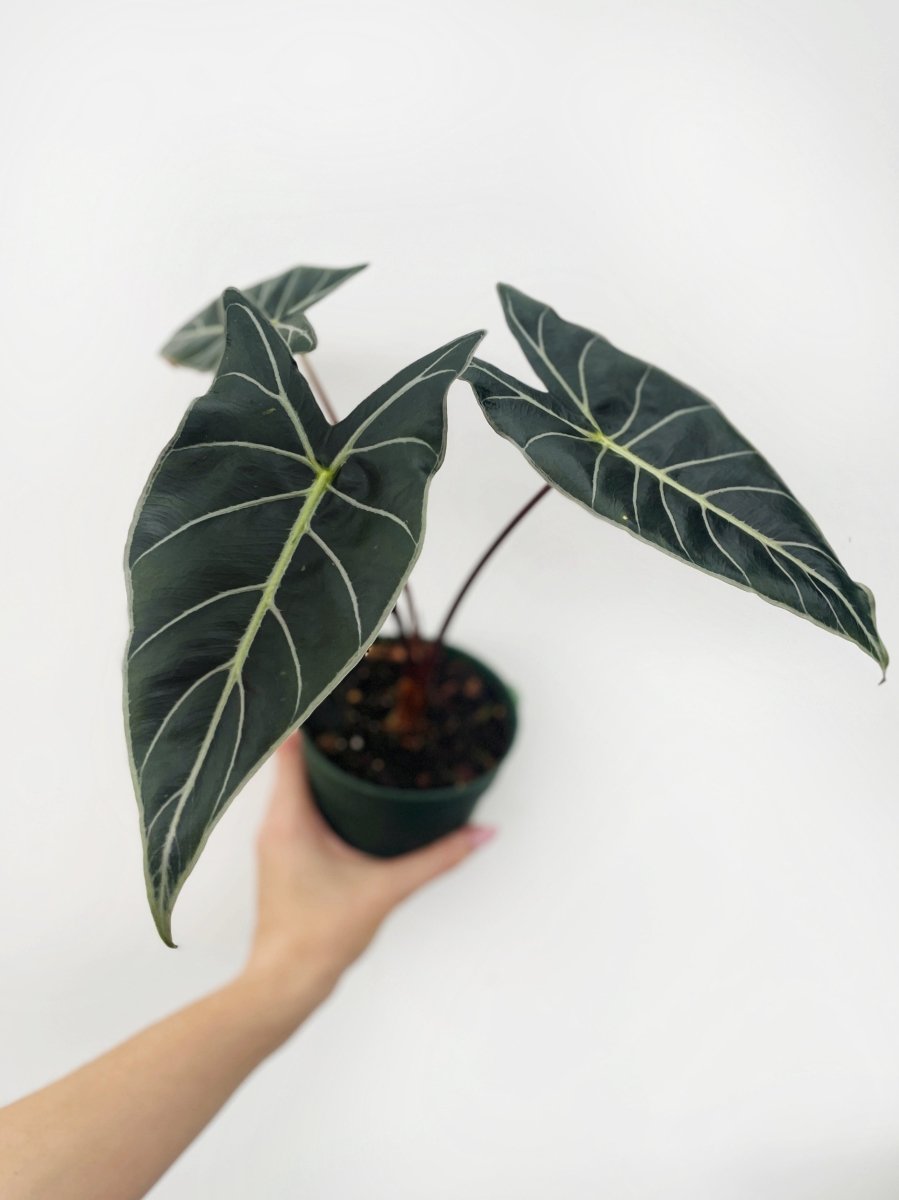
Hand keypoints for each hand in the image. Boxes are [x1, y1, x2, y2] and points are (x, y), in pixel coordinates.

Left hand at [241, 732, 496, 1024]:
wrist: (285, 984)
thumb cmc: (322, 937)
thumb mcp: (387, 890)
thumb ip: (438, 858)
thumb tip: (482, 832)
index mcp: (289, 818)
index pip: (288, 747)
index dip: (310, 715)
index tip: (339, 693)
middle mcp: (273, 822)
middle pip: (290, 759)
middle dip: (324, 735)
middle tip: (361, 710)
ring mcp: (273, 840)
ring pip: (291, 784)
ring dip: (319, 764)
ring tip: (358, 742)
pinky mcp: (281, 856)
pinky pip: (294, 806)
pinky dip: (316, 791)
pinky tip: (345, 793)